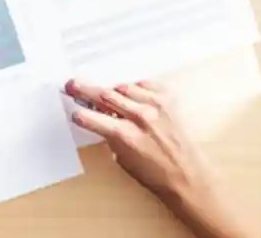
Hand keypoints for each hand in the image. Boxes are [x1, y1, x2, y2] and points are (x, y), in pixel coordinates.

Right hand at [66, 80, 260, 237]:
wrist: (188, 175)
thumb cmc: (157, 174)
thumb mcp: (123, 160)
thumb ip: (110, 137)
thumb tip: (99, 120)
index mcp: (125, 136)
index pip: (92, 118)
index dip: (79, 113)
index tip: (73, 109)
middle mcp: (140, 117)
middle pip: (104, 95)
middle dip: (85, 89)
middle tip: (73, 84)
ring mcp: (155, 105)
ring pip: (123, 87)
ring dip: (112, 91)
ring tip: (107, 96)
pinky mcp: (168, 99)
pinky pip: (144, 84)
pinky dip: (136, 88)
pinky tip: (133, 95)